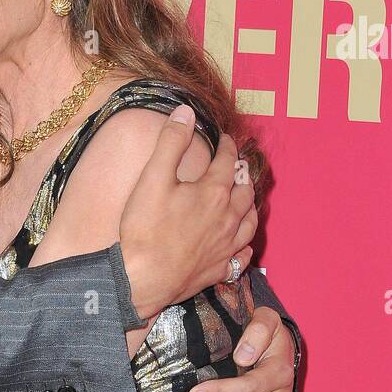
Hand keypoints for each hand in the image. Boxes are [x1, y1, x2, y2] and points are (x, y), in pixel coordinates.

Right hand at [119, 104, 256, 319]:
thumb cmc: (144, 229)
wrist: (141, 279)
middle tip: (234, 166)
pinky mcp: (220, 269)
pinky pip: (243, 254)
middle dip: (241, 174)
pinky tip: (240, 241)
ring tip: (244, 198)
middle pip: (244, 190)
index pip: (228, 160)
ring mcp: (227, 246)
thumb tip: (186, 111)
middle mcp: (228, 217)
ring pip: (250, 221)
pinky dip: (245, 243)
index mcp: (214, 192)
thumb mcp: (152, 178)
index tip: (224, 138)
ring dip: (249, 206)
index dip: (227, 145)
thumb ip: (170, 142)